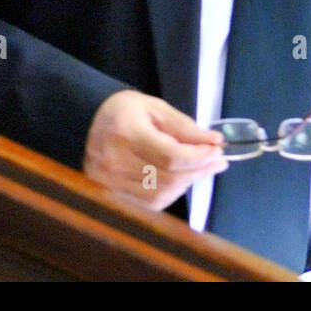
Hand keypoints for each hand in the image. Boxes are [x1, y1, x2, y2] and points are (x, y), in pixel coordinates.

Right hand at [84, 89, 226, 208]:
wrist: (91, 122)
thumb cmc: (125, 111)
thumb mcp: (155, 107)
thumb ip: (184, 126)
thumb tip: (213, 142)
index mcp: (126, 133)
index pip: (171, 155)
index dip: (198, 156)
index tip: (217, 149)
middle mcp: (114, 162)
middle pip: (168, 177)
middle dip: (199, 170)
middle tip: (218, 160)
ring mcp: (109, 183)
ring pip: (161, 194)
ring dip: (188, 183)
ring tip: (203, 168)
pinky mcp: (111, 195)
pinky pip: (150, 203)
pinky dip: (172, 192)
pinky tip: (182, 178)